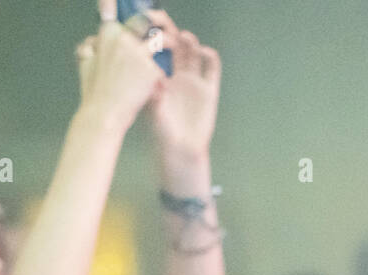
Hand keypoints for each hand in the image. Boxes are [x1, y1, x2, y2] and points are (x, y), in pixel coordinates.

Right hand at [77, 1, 177, 128]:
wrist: (103, 116)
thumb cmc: (93, 93)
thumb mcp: (85, 63)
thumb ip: (90, 47)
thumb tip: (93, 40)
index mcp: (108, 33)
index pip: (126, 19)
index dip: (136, 23)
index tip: (143, 26)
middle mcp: (124, 38)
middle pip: (146, 21)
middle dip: (156, 22)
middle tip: (163, 31)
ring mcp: (139, 53)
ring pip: (162, 39)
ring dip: (170, 42)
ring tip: (174, 48)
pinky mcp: (152, 70)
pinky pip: (162, 69)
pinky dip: (162, 77)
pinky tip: (161, 87)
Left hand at [151, 29, 220, 159]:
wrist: (182, 150)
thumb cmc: (163, 134)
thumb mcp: (154, 114)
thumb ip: (155, 98)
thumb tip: (158, 81)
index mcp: (161, 80)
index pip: (160, 55)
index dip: (158, 43)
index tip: (155, 35)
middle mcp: (178, 78)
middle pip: (178, 49)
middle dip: (175, 37)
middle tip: (171, 30)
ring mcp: (194, 82)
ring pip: (193, 54)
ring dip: (190, 42)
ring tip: (186, 37)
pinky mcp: (209, 90)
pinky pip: (212, 68)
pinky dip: (210, 56)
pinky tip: (204, 51)